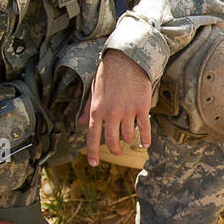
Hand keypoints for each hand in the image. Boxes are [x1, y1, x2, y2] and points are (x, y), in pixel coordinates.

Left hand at [80, 49, 152, 165]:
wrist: (127, 59)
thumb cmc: (108, 74)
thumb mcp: (94, 91)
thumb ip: (87, 109)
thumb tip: (79, 123)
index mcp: (96, 110)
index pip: (92, 137)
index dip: (92, 153)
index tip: (93, 164)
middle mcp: (111, 113)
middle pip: (112, 141)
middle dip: (115, 150)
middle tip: (117, 151)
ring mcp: (127, 111)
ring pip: (128, 136)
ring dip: (129, 140)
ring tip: (130, 137)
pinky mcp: (142, 107)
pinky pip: (144, 129)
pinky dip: (145, 139)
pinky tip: (145, 143)